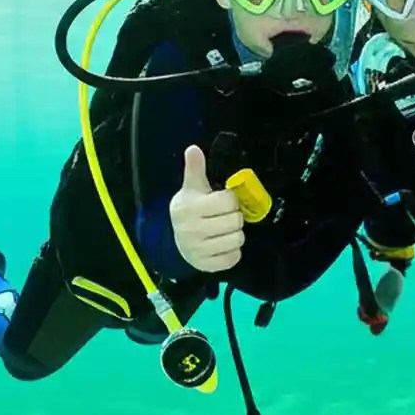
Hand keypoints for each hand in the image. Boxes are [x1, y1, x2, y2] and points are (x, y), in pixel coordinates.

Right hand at [169, 145, 244, 271]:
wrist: (176, 241)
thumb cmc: (190, 210)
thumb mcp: (191, 188)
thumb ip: (194, 169)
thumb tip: (193, 148)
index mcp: (190, 208)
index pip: (228, 201)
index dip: (230, 200)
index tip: (222, 202)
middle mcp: (192, 230)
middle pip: (236, 221)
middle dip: (234, 217)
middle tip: (224, 217)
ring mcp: (199, 250)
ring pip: (238, 240)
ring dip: (236, 235)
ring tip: (224, 231)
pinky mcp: (206, 266)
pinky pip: (233, 258)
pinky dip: (233, 252)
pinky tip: (223, 245)